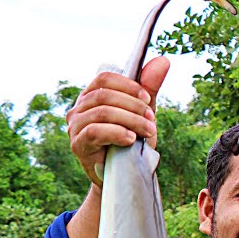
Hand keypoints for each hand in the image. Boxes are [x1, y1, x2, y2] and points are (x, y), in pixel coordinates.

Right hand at [67, 57, 168, 187]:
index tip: (148, 99)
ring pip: (102, 112)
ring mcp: (75, 126)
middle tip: (153, 120)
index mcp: (93, 96)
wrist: (126, 177)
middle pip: (104, 95)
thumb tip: (163, 60)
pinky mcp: (77, 145)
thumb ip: (150, 89)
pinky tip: (131, 140)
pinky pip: (94, 131)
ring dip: (131, 120)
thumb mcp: (144, 114)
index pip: (104, 78)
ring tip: (148, 132)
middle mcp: (79, 108)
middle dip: (133, 106)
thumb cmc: (132, 143)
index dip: (128, 85)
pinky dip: (117, 133)